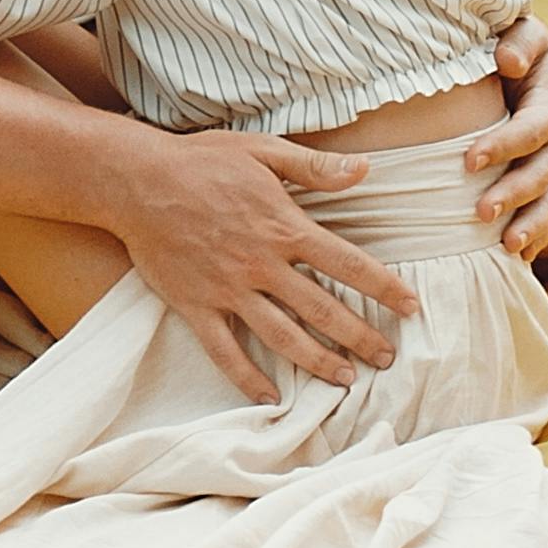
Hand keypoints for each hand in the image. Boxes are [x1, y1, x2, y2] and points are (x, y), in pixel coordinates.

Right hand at [107, 125, 416, 402]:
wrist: (136, 179)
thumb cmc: (202, 160)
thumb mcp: (261, 151)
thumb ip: (314, 167)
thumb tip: (365, 169)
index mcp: (282, 226)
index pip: (348, 264)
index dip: (385, 288)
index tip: (411, 309)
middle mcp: (261, 264)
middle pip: (323, 310)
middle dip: (361, 337)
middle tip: (387, 358)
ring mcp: (228, 289)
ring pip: (283, 337)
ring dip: (319, 362)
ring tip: (346, 379)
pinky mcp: (197, 306)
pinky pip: (226, 352)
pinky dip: (248, 378)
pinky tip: (270, 396)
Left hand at [467, 14, 547, 257]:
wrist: (530, 68)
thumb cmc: (519, 49)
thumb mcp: (524, 33)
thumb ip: (519, 40)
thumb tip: (507, 60)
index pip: (530, 131)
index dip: (503, 146)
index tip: (468, 159)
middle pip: (540, 176)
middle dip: (512, 195)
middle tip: (480, 212)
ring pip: (547, 207)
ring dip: (528, 227)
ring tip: (506, 248)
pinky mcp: (542, 189)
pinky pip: (545, 222)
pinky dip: (535, 242)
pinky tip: (518, 262)